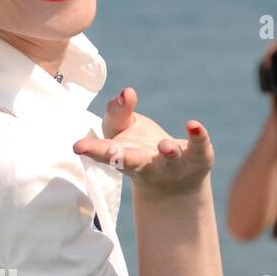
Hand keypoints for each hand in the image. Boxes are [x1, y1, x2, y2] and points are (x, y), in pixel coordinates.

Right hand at [73, 86, 213, 194]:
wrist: (175, 183)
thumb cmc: (139, 148)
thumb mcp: (123, 129)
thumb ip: (118, 111)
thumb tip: (126, 92)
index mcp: (120, 156)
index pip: (104, 152)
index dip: (92, 149)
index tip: (77, 147)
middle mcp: (143, 164)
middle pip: (129, 162)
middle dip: (119, 159)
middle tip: (112, 155)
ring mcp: (170, 165)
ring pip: (168, 160)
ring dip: (167, 153)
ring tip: (165, 146)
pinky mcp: (196, 160)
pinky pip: (199, 149)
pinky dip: (198, 137)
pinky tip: (193, 125)